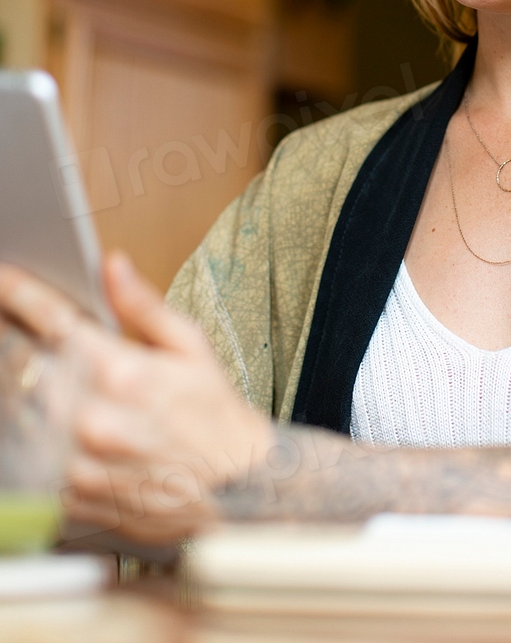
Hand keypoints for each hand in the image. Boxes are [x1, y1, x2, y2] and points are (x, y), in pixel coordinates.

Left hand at [0, 253, 274, 543]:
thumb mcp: (190, 345)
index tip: (4, 279)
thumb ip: (143, 305)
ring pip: (14, 412)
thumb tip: (112, 265)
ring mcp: (75, 463)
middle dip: (11, 336)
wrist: (235, 491)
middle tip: (11, 324)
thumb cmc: (213, 413)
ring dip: (12, 385)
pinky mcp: (67, 498)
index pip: (54, 321)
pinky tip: (39, 418)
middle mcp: (92, 418)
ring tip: (26, 367)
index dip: (19, 293)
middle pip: (21, 364)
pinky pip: (23, 457)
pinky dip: (23, 433)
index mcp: (122, 372)